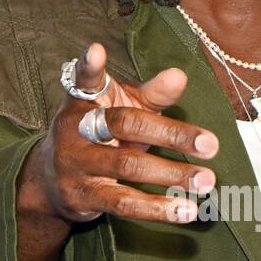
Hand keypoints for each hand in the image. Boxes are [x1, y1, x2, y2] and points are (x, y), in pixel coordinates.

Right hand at [21, 41, 218, 226]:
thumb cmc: (98, 134)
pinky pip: (124, 202)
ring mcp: (76, 163)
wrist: (49, 180)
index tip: (97, 51)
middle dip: (170, 134)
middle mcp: (76, 129)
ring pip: (127, 166)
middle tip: (210, 144)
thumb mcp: (122, 108)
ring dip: (172, 174)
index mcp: (84, 100)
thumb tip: (180, 75)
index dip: (90, 65)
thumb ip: (151, 95)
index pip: (85, 78)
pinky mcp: (83, 196)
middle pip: (125, 125)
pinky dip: (158, 208)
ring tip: (206, 181)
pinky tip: (185, 210)